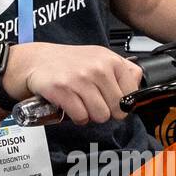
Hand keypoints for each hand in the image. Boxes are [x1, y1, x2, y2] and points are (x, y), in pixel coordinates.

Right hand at [4, 43, 143, 124]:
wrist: (36, 61)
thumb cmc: (69, 63)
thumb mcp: (99, 57)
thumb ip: (123, 70)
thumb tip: (138, 85)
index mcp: (111, 60)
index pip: (131, 94)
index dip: (122, 103)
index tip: (111, 100)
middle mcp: (98, 68)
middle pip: (117, 109)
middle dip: (106, 111)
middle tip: (93, 102)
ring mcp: (80, 79)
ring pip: (101, 116)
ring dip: (91, 115)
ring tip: (81, 103)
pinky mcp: (64, 90)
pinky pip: (81, 117)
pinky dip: (76, 117)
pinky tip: (71, 106)